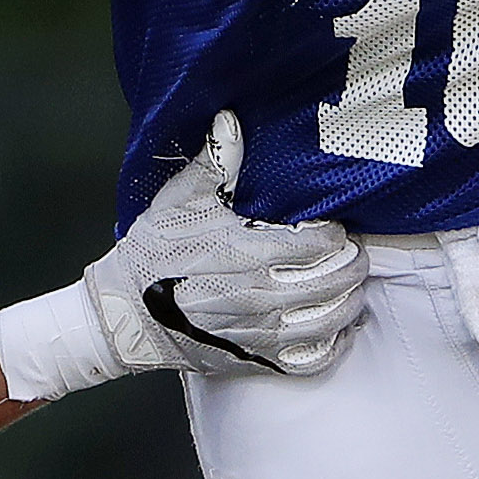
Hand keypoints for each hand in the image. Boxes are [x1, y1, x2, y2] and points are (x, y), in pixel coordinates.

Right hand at [85, 112, 367, 377]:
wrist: (124, 316)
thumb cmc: (152, 255)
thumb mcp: (177, 201)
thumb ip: (213, 162)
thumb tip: (230, 118)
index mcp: (246, 252)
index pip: (318, 244)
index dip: (334, 234)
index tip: (334, 228)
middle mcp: (259, 296)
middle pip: (333, 282)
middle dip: (352, 265)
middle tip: (354, 254)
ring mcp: (259, 332)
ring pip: (329, 320)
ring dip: (349, 301)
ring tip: (351, 286)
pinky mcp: (256, 359)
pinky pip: (311, 360)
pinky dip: (333, 344)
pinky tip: (337, 328)